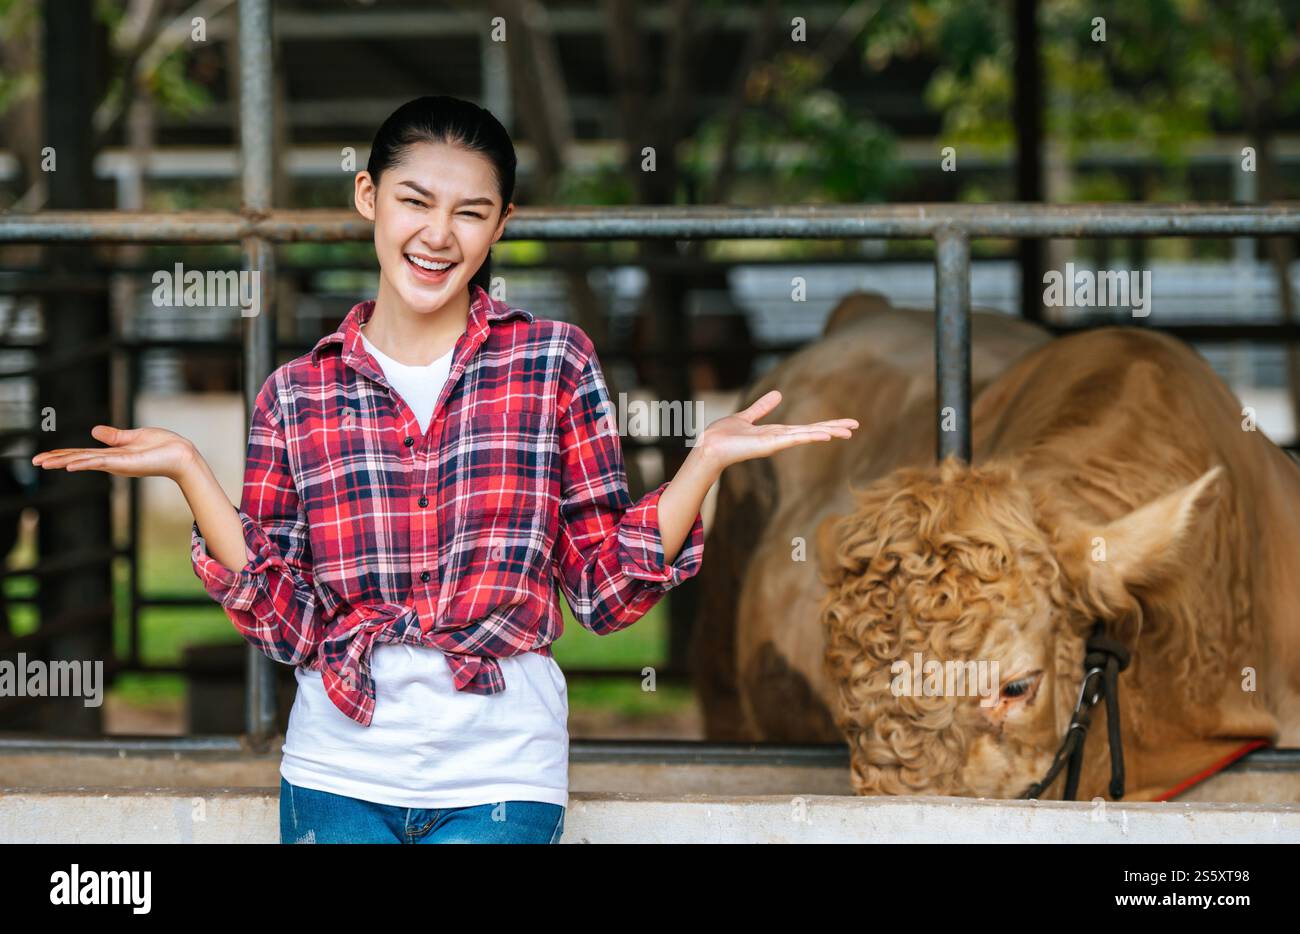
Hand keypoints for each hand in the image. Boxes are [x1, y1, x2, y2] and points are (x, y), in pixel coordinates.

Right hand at [31, 425, 199, 482]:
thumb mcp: (134, 436)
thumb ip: (114, 435)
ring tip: (43, 463)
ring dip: (64, 462)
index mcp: (112, 454)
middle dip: (56, 460)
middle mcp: (111, 461)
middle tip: (34, 462)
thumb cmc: (163, 446)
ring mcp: (117, 463)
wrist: (182, 454)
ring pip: (85, 461)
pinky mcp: (126, 463)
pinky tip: (70, 465)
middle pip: (78, 459)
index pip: (82, 454)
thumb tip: (93, 430)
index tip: (43, 457)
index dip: (62, 455)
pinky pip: (102, 462)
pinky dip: (86, 463)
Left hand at [696, 390, 856, 471]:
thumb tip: (778, 394)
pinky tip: (824, 435)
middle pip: (812, 431)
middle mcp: (779, 439)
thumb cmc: (723, 435)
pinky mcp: (768, 445)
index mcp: (776, 433)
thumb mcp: (746, 417)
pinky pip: (792, 439)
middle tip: (855, 427)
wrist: (708, 446)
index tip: (844, 423)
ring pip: (807, 435)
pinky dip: (809, 436)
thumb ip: (762, 407)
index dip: (825, 424)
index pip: (806, 427)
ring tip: (847, 432)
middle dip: (833, 428)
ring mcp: (775, 443)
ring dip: (827, 432)